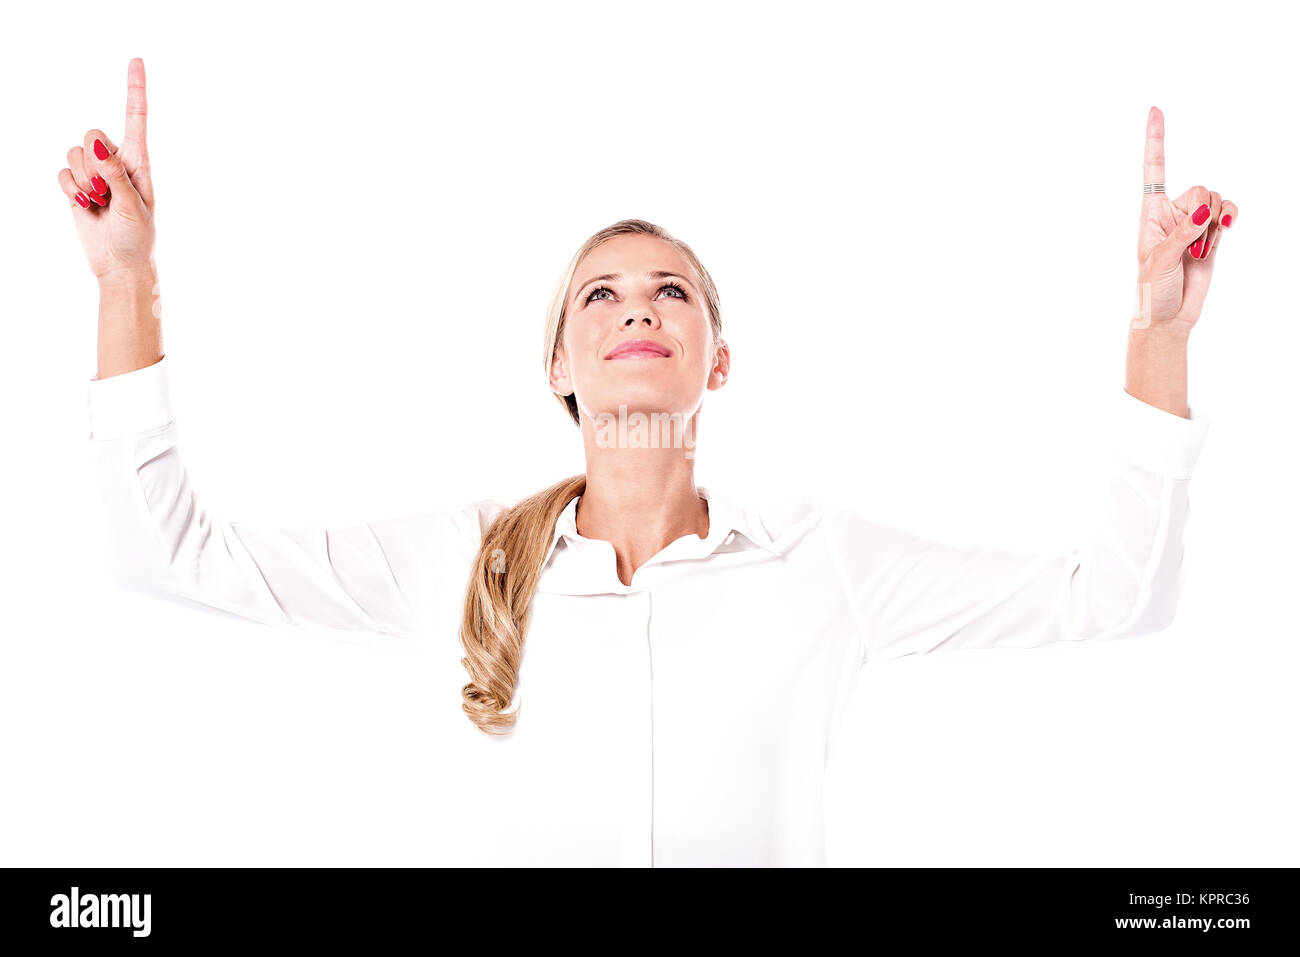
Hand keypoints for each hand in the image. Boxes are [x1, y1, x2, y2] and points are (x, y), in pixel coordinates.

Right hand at [57, 58, 156, 282]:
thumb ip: (116, 175)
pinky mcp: (76, 185)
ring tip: (98, 202)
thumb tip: (99, 145)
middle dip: (94, 162)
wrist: (119, 265)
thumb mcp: (133, 207)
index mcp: (140, 162)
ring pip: (74, 152)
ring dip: (82, 179)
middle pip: (92, 133)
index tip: (136, 60)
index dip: (135, 89)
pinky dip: (69, 188)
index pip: (136, 118)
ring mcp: (95, 173)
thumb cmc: (137, 238)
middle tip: (106, 192)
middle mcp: (117, 162)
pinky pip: (61, 171)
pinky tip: (83, 205)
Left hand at [1132, 105, 1236, 335]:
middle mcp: (1172, 213)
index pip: (1154, 170)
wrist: (1168, 317)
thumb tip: (1202, 211)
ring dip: (1213, 227)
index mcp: (1150, 214)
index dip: (1156, 140)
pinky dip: (1230, 217)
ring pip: (1216, 201)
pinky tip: (1227, 229)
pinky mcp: (1212, 234)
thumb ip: (1181, 233)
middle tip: (1191, 245)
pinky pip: (1229, 212)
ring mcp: (1194, 222)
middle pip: (1200, 188)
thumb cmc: (1152, 290)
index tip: (1155, 110)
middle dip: (1202, 214)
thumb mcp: (1158, 261)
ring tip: (1198, 253)